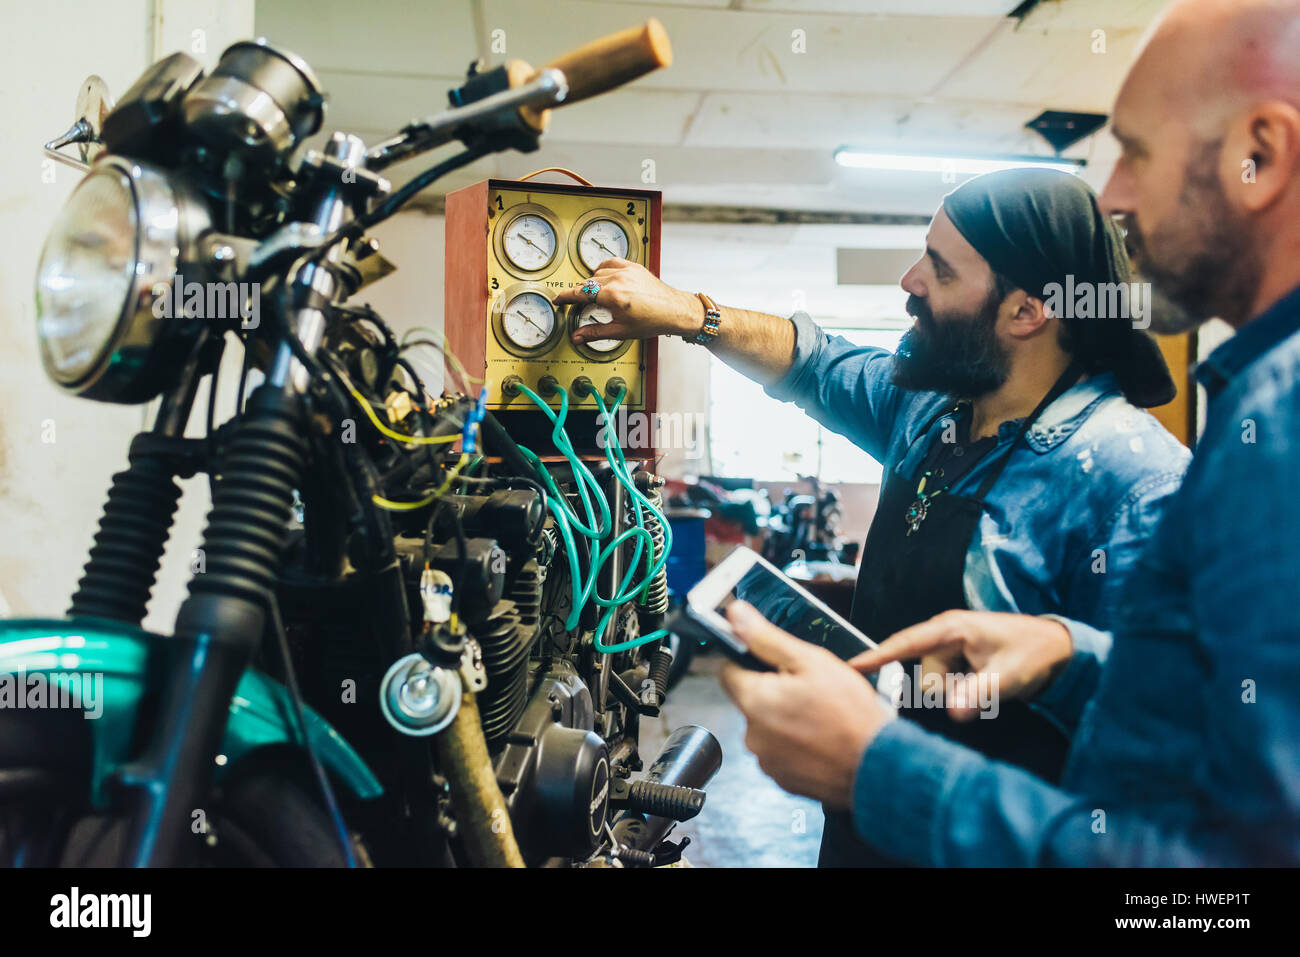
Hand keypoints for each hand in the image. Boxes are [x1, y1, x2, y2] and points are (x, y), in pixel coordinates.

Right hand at [552, 258, 701, 343]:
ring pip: (598, 272)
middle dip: (580, 293)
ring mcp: (627, 270)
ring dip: (593, 282)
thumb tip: (578, 337)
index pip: (580, 293)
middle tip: (579, 304)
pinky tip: (605, 278)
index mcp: (613, 296)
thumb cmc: (652, 321)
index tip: (558, 300)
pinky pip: (611, 262)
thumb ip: (595, 333)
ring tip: (595, 294)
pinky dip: (604, 269)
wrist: (674, 311)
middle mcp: (619, 280)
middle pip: (587, 282)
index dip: (565, 297)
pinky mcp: (634, 266)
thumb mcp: (620, 331)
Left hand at [718, 601, 894, 808]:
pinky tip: (822, 739)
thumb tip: (735, 614)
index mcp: (754, 701)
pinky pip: (781, 752)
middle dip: (774, 691)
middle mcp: (752, 735)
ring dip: (786, 719)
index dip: (749, 661)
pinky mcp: (783, 780)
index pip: (728, 672)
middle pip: (751, 700)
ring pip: (767, 727)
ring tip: (821, 717)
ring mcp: (767, 761)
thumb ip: (767, 638)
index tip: (774, 662)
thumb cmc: (849, 714)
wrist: (878, 767)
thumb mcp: (811, 662)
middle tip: (810, 690)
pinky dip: (797, 744)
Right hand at [848, 610, 1072, 721]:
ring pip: (935, 682)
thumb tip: (953, 713)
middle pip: (926, 674)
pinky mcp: (956, 658)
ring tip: (989, 681)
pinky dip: (962, 689)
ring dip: (959, 690)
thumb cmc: (1032, 654)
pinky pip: (946, 682)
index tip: (850, 666)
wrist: (1058, 649)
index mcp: (951, 628)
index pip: (905, 643)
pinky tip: (984, 682)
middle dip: (950, 689)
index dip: (876, 655)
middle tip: (985, 685)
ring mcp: (950, 646)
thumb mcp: (1008, 677)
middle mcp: (945, 633)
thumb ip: (978, 694)